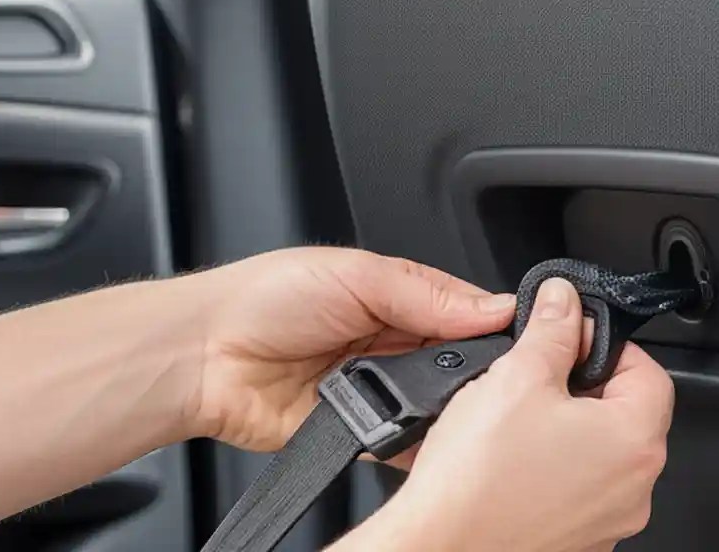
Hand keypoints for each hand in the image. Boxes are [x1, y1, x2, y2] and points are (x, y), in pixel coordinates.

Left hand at [180, 247, 514, 450]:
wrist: (203, 356)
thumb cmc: (261, 299)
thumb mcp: (355, 274)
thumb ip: (426, 293)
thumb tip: (491, 306)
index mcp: (395, 297)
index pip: (463, 311)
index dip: (491, 323)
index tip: (516, 333)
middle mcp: (391, 342)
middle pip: (456, 361)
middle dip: (468, 368)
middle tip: (477, 369)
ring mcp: (376, 388)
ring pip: (435, 404)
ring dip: (441, 404)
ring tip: (441, 397)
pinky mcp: (359, 430)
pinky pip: (402, 444)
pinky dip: (415, 442)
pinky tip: (422, 431)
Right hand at [338, 278, 674, 551]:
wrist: (441, 546)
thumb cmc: (477, 478)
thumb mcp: (517, 376)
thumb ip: (551, 330)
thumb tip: (564, 302)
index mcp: (635, 441)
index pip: (649, 371)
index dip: (606, 345)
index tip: (570, 340)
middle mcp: (634, 488)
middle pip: (627, 414)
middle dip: (584, 387)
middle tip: (538, 378)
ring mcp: (608, 521)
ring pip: (599, 455)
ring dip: (567, 431)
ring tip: (518, 423)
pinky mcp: (577, 542)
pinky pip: (577, 492)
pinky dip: (552, 472)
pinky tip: (512, 463)